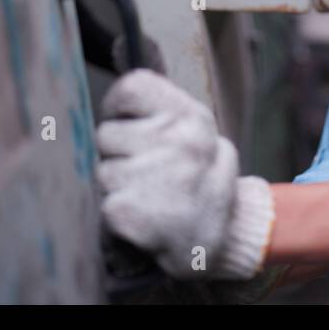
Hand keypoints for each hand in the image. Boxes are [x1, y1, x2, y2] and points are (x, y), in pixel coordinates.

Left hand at [96, 69, 274, 282]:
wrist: (225, 243)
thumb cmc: (205, 184)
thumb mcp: (202, 137)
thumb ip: (166, 116)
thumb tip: (118, 101)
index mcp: (193, 118)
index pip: (133, 86)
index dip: (118, 105)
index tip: (125, 122)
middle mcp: (177, 142)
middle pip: (107, 133)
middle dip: (117, 154)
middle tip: (145, 172)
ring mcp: (154, 176)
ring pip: (102, 170)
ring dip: (117, 187)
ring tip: (148, 197)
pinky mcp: (130, 211)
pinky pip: (103, 203)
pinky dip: (118, 215)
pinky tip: (144, 218)